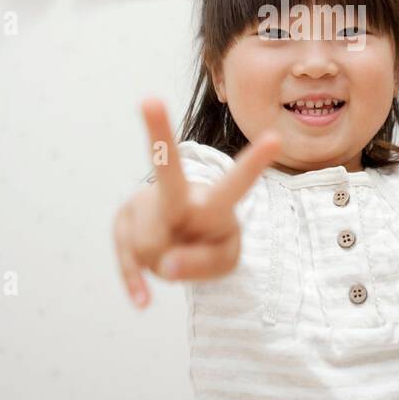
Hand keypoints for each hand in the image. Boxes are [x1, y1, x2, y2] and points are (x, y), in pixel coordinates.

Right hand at [112, 97, 281, 308]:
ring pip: (150, 245)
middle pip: (168, 173)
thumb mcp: (222, 261)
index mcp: (216, 203)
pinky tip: (143, 300)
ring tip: (174, 258)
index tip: (275, 138)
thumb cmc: (207, 245)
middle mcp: (181, 196)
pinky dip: (136, 283)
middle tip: (150, 99)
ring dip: (164, 267)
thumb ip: (201, 264)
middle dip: (157, 136)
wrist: (172, 244)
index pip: (238, 183)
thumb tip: (166, 264)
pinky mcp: (123, 224)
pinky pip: (128, 260)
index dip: (255, 163)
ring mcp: (148, 206)